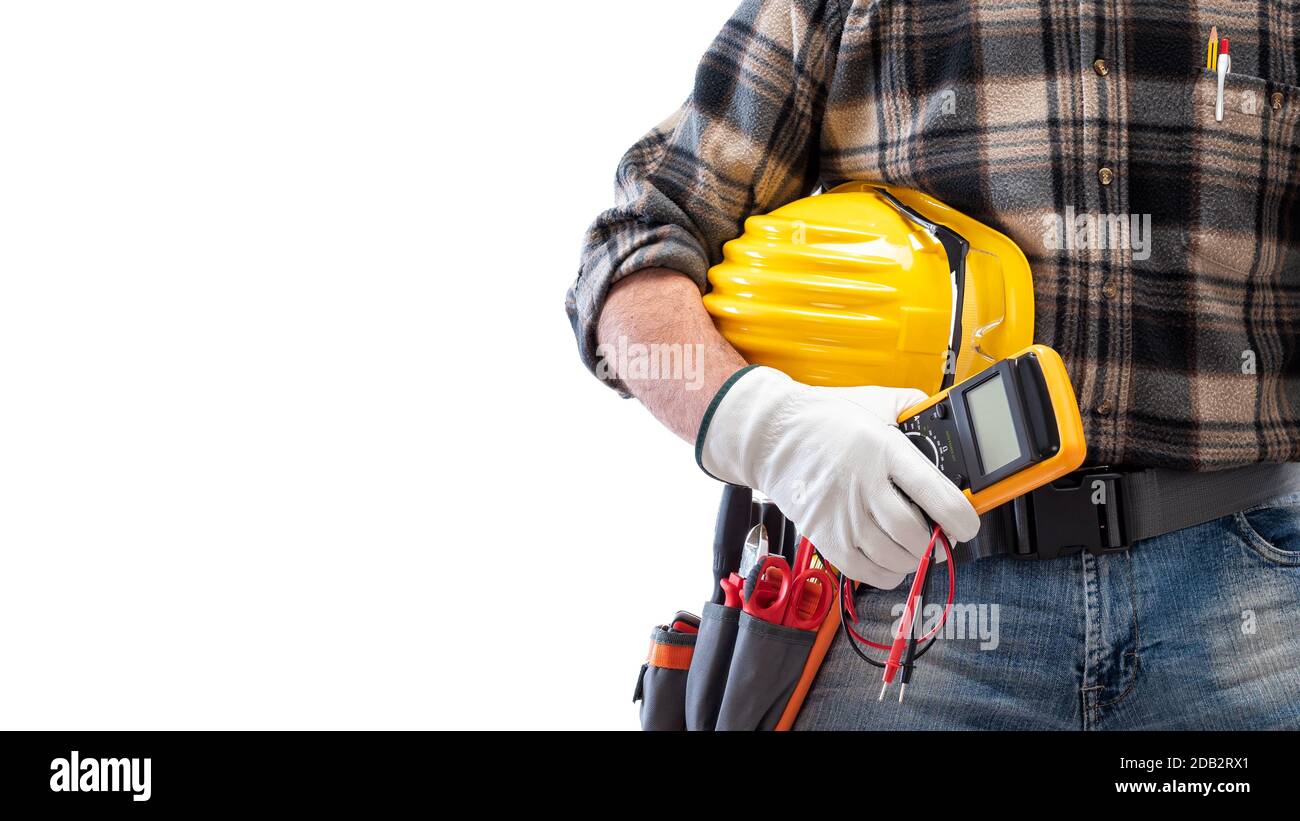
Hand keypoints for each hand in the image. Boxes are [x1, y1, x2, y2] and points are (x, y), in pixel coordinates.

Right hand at [697, 367, 979, 588]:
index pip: (933, 492)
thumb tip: (943, 414)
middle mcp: (862, 484)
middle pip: (913, 532)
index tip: (968, 525)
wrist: (769, 435)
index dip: (960, 516)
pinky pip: (863, 570)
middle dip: (937, 543)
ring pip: (892, 556)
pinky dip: (886, 574)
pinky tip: (892, 563)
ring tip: (918, 549)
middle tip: (943, 539)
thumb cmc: (823, 419)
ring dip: (914, 559)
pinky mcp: (823, 534)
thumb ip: (912, 408)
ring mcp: (841, 514)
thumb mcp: (872, 402)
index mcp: (882, 449)